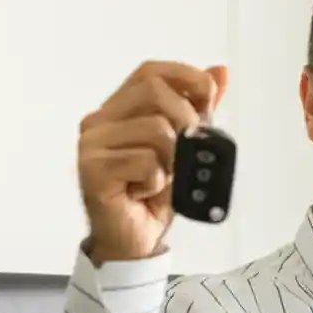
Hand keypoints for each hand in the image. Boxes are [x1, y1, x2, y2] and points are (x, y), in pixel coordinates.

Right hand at [78, 60, 228, 262]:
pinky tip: (144, 192)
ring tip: (159, 179)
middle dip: (186, 120)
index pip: (150, 72)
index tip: (210, 95)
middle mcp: (100, 121)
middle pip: (154, 93)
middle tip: (187, 152)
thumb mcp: (185, 147)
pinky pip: (146, 163)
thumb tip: (220, 72)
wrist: (134, 240)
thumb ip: (198, 109)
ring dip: (172, 161)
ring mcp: (92, 145)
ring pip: (155, 130)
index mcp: (118, 110)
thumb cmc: (152, 195)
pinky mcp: (93, 170)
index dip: (185, 76)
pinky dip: (157, 183)